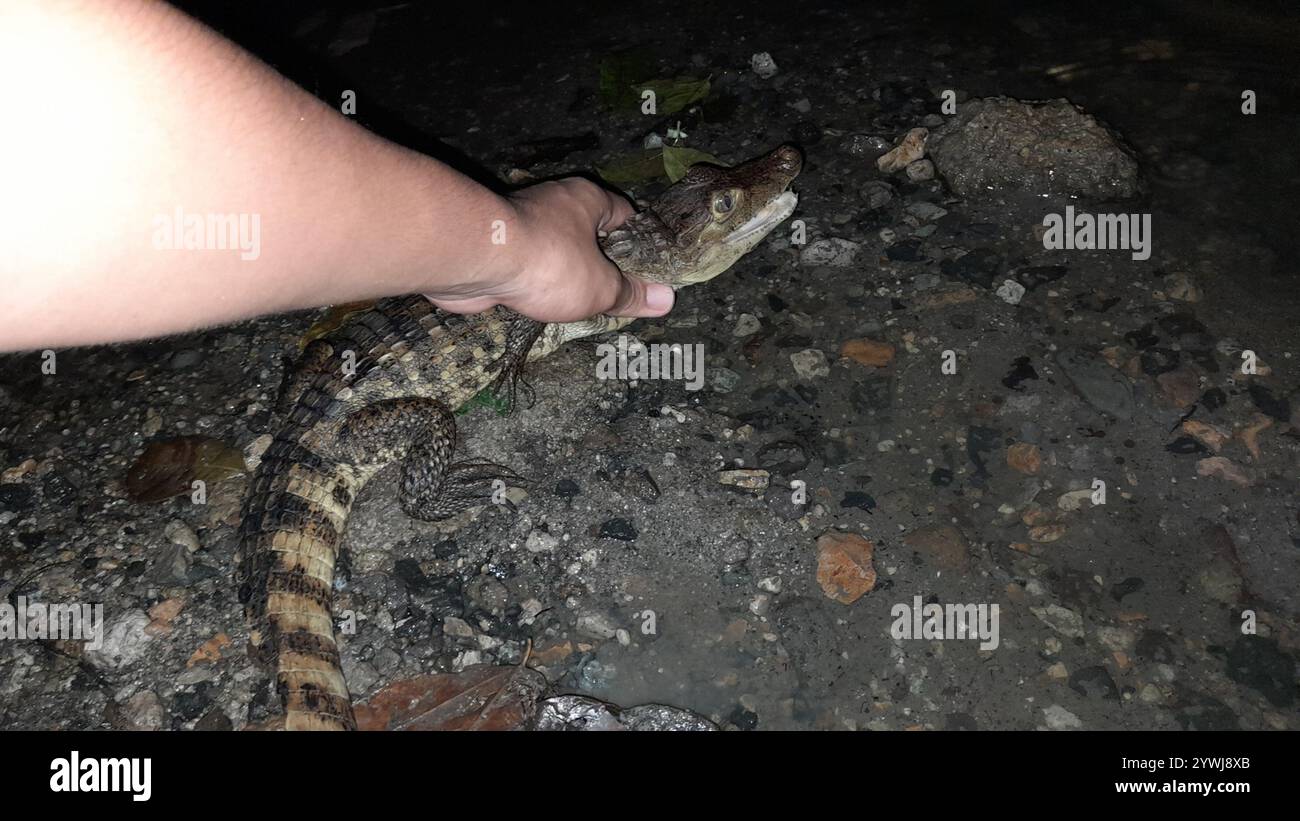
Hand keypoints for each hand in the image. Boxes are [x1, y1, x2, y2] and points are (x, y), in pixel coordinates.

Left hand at [424, 177, 674, 322]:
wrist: (475, 258)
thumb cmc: (549, 262)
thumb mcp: (601, 287)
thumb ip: (631, 294)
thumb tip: (666, 300)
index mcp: (588, 199)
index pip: (625, 215)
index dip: (639, 242)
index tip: (649, 271)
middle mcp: (555, 203)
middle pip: (590, 232)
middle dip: (603, 262)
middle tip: (619, 295)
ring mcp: (523, 223)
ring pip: (556, 249)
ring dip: (568, 273)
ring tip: (585, 305)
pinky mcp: (497, 245)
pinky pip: (528, 264)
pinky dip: (538, 283)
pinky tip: (546, 305)